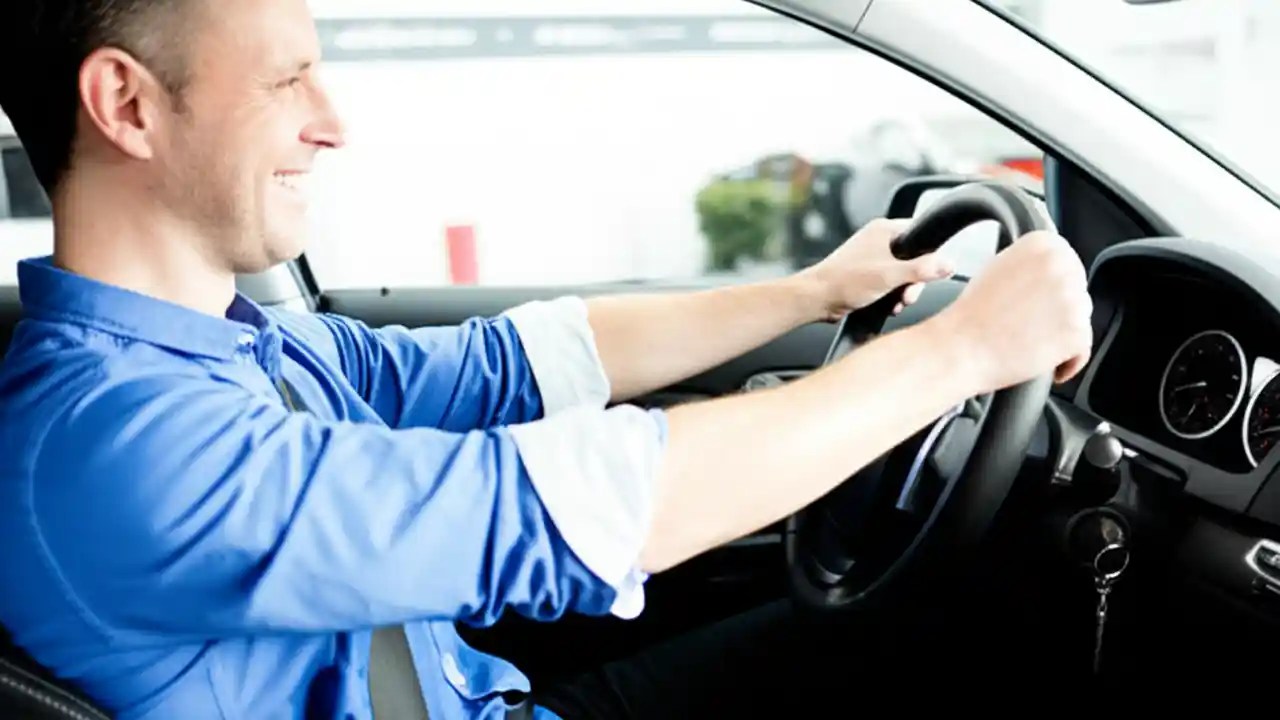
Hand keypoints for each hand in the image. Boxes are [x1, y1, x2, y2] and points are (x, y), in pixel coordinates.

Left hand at [799, 218, 954, 321]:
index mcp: (884, 230)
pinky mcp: (867, 274)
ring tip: (896, 302)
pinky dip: (892, 295)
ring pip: (903, 273)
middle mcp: (878, 240)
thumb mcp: (890, 275)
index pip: (920, 234)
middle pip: (914, 258)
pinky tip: (888, 305)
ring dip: (903, 291)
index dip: (929, 254)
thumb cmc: (844, 281)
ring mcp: (872, 257)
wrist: (817, 298)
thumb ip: (921, 269)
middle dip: (914, 281)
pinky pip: (890, 283)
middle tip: (907, 295)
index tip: (929, 272)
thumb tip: (948, 264)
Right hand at [936, 230, 1092, 392]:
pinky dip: (1066, 361)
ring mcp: (1073, 299)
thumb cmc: (971, 315)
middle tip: (1030, 323)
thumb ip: (1031, 264)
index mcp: (1044, 244)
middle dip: (1059, 308)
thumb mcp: (1000, 268)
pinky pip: (1082, 350)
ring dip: (1061, 332)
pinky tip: (1040, 358)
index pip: (1066, 263)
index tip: (1036, 300)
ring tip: (1030, 340)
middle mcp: (1063, 266)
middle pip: (1076, 290)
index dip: (1050, 287)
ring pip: (1080, 318)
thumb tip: (1051, 275)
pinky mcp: (1077, 333)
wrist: (961, 348)